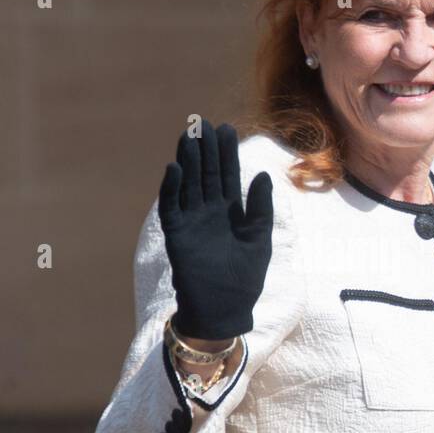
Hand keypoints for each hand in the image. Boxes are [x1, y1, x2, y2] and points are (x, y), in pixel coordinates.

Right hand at [157, 119, 273, 340]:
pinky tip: (174, 168)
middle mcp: (209, 211)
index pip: (227, 175)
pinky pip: (171, 207)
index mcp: (231, 211)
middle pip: (205, 173)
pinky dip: (171, 188)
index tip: (226, 128)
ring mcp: (191, 221)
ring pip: (188, 184)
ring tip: (188, 137)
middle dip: (205, 149)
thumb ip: (260, 207)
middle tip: (204, 124)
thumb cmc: (246, 278)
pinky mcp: (176, 234)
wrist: (225, 308)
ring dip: (187, 161)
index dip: (226, 153)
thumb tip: (262, 175)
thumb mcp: (260, 239)